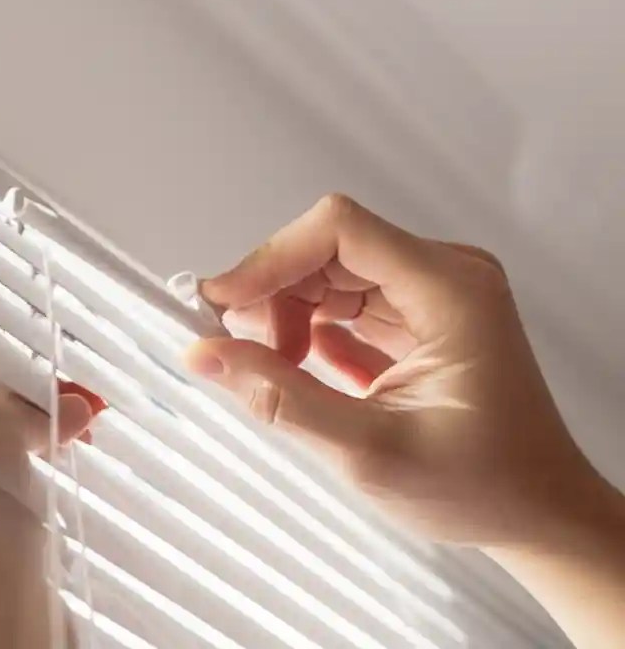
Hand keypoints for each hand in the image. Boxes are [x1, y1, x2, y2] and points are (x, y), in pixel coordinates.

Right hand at [185, 195, 624, 647]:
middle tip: (233, 350)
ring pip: (330, 273)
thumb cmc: (480, 487)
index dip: (270, 259)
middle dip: (271, 294)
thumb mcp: (367, 453)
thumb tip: (204, 354)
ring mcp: (434, 294)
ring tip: (275, 371)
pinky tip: (306, 374)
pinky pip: (346, 299)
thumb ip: (280, 399)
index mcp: (450, 292)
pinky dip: (310, 331)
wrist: (539, 514)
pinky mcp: (419, 317)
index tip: (221, 305)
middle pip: (327, 250)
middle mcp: (446, 277)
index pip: (339, 229)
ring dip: (286, 315)